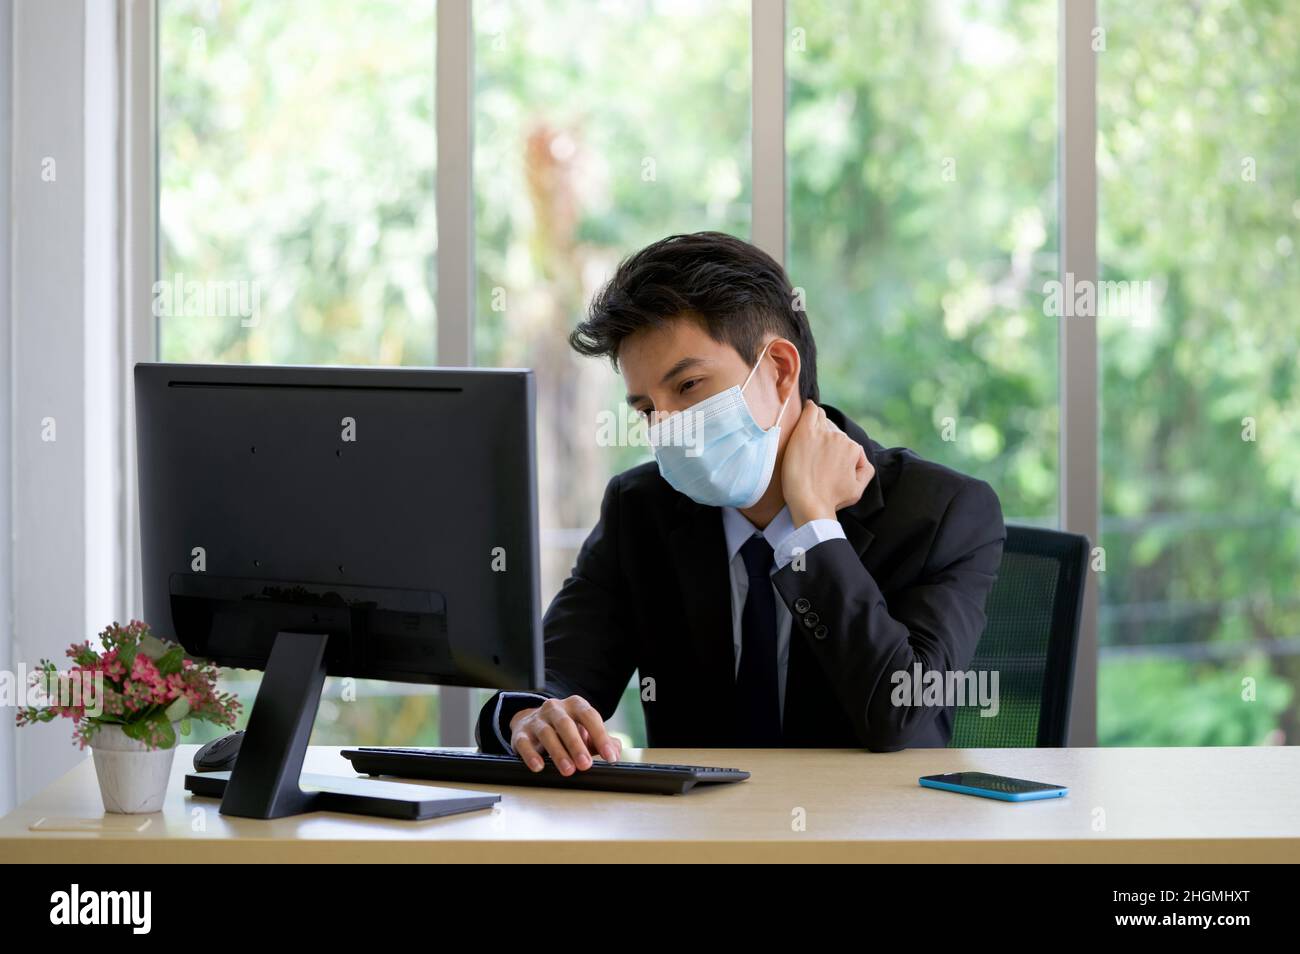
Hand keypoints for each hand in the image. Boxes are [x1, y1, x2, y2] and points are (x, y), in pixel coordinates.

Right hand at [508, 695, 622, 773]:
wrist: (531, 723)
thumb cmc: (564, 730)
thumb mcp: (585, 731)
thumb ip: (602, 740)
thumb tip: (616, 751)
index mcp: (575, 705)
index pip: (590, 716)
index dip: (601, 737)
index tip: (610, 757)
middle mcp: (555, 708)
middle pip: (566, 724)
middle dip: (577, 745)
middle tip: (586, 765)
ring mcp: (537, 719)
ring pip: (546, 733)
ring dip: (558, 753)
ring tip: (568, 770)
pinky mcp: (521, 733)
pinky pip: (524, 743)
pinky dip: (531, 755)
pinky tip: (539, 767)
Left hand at [781, 400, 873, 525]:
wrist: (809, 503)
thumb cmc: (831, 499)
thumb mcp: (858, 489)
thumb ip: (865, 469)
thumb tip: (859, 457)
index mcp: (853, 449)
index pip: (844, 440)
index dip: (833, 449)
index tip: (823, 459)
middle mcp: (840, 438)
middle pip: (832, 428)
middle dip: (824, 438)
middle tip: (813, 453)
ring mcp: (822, 433)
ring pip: (821, 418)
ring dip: (816, 423)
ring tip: (809, 436)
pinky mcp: (805, 433)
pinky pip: (810, 410)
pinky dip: (809, 408)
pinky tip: (807, 408)